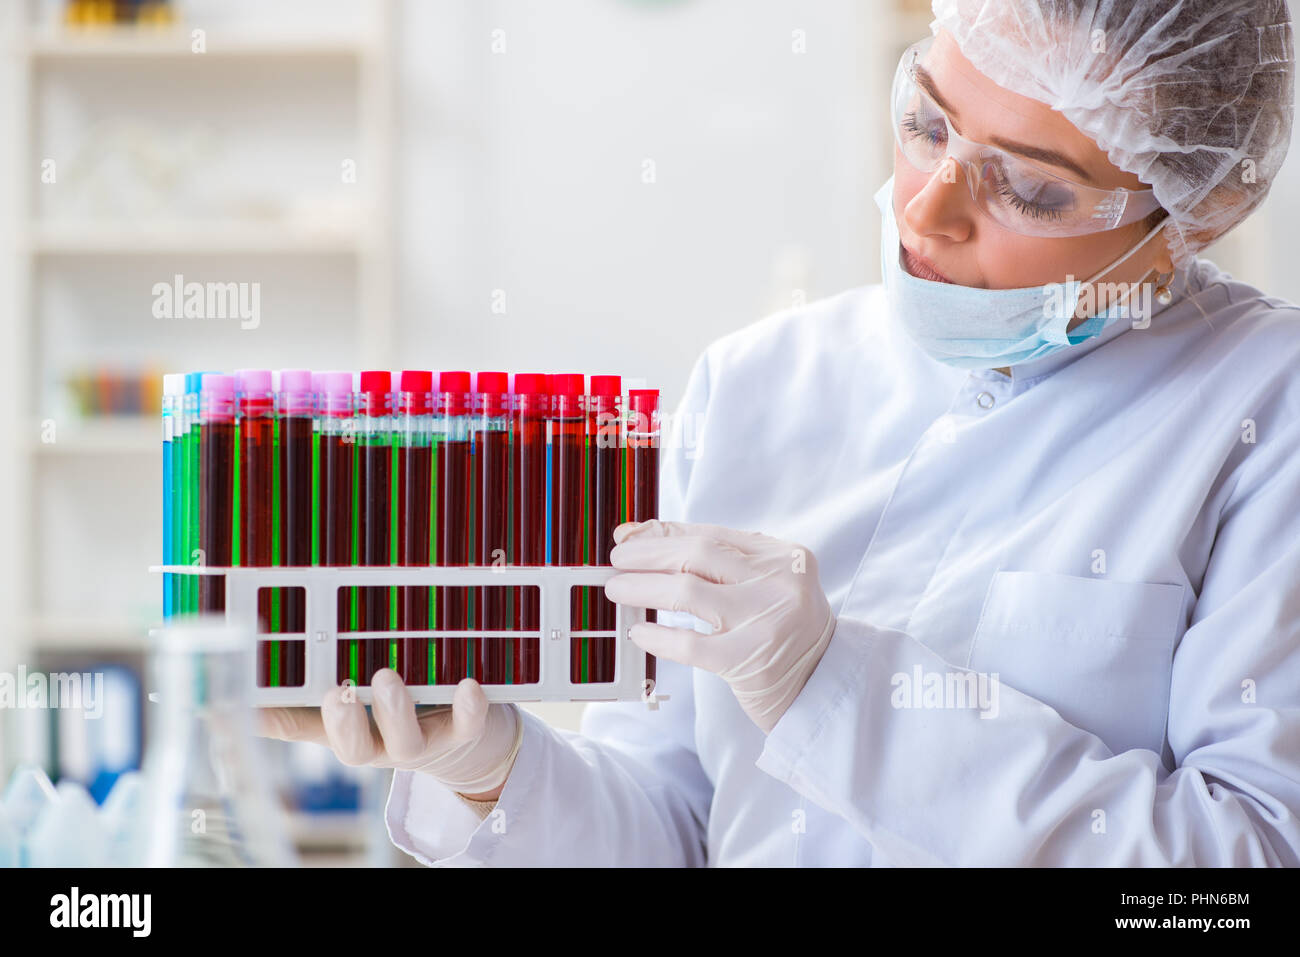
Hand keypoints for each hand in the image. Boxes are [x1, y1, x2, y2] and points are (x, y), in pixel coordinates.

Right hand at [258, 670, 522, 798]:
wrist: (473, 743)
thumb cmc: (401, 714)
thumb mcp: (352, 711)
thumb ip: (301, 704)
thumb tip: (237, 691)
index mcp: (351, 735)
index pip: (309, 731)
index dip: (280, 722)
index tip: (256, 703)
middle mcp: (382, 745)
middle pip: (355, 749)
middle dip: (342, 724)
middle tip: (335, 694)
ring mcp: (424, 742)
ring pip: (406, 740)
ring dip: (394, 710)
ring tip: (387, 676)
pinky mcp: (467, 733)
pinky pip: (468, 726)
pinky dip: (468, 708)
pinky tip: (468, 685)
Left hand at [605, 520, 835, 732]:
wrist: (821, 686)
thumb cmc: (780, 630)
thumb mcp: (760, 585)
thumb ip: (712, 559)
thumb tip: (637, 535)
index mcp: (786, 556)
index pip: (713, 534)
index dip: (664, 533)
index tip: (628, 537)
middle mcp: (781, 583)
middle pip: (698, 554)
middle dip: (648, 555)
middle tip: (616, 562)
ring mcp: (766, 621)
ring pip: (687, 592)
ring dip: (643, 588)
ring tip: (617, 590)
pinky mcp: (749, 661)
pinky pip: (689, 643)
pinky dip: (657, 636)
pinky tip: (638, 632)